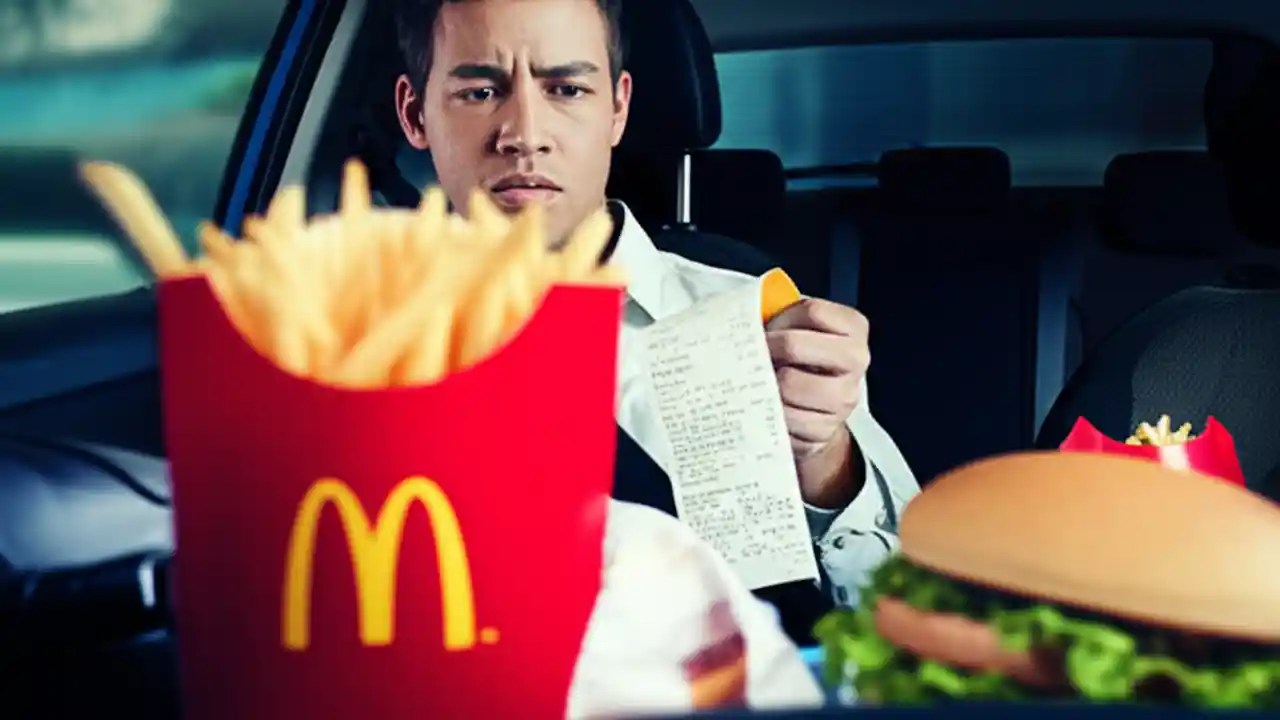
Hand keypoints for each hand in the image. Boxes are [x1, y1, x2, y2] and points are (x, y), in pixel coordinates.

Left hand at [765, 298, 869, 458]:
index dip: (780, 319)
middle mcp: (856, 360)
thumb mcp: (797, 326)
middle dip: (766, 349)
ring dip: (765, 382)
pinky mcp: (825, 428)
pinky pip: (783, 415)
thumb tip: (747, 320)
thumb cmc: (800, 358)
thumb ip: (780, 312)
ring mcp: (844, 397)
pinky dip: (769, 410)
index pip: (812, 312)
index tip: (768, 328)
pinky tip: (769, 404)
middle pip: (794, 345)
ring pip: (786, 383)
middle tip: (754, 355)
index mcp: (854, 327)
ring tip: (762, 380)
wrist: (815, 405)